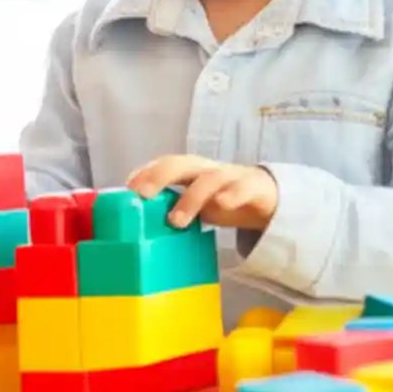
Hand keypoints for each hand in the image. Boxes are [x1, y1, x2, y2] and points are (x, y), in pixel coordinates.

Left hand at [126, 155, 278, 230]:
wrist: (264, 196)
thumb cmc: (219, 198)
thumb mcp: (192, 203)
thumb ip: (169, 208)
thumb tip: (135, 228)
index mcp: (189, 171)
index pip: (162, 165)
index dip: (144, 173)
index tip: (128, 189)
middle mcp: (206, 169)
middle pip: (180, 164)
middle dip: (159, 176)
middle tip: (143, 195)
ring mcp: (230, 176)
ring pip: (209, 179)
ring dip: (191, 197)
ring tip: (176, 221)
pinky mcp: (253, 187)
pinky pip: (243, 187)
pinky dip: (232, 194)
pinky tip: (222, 204)